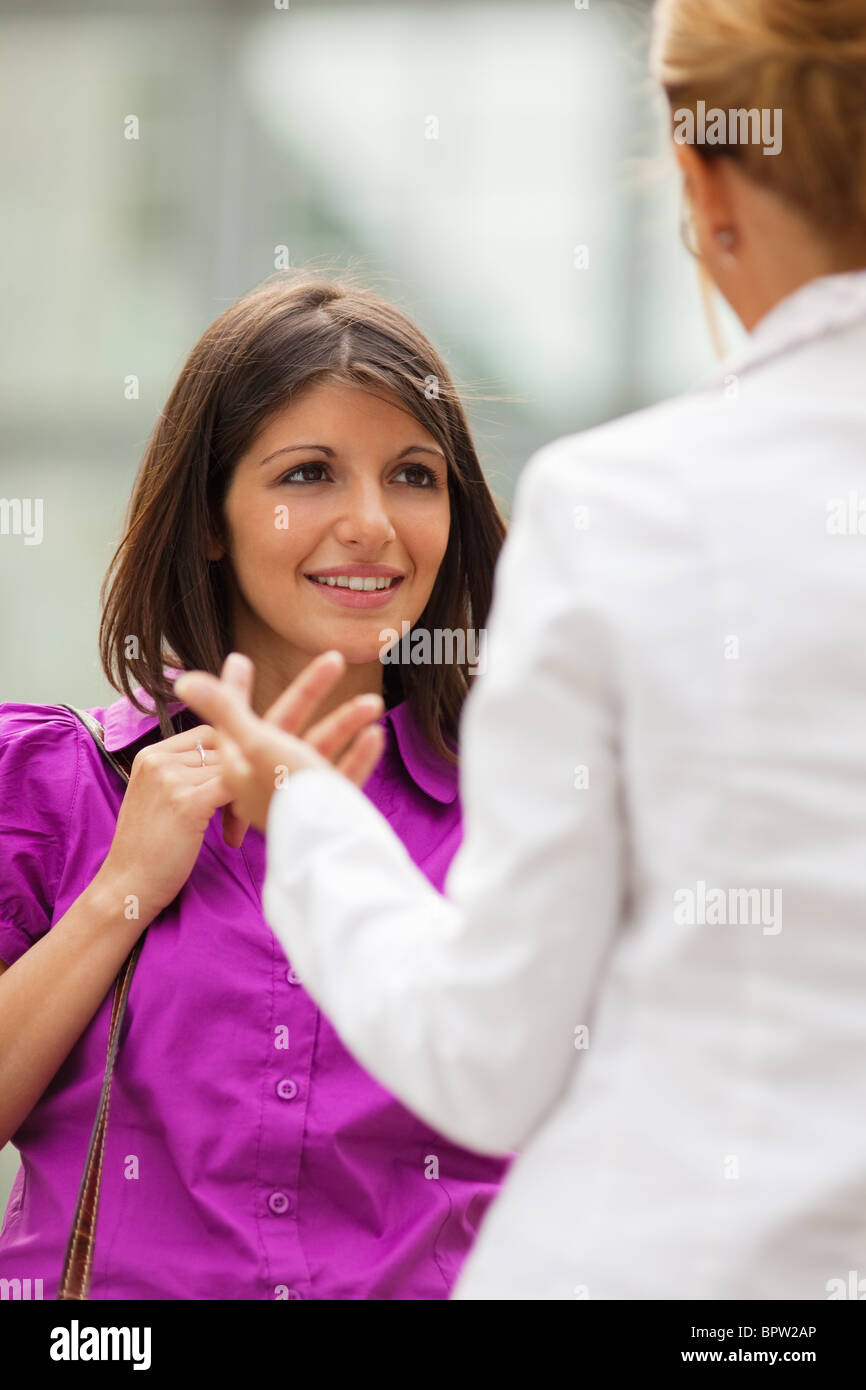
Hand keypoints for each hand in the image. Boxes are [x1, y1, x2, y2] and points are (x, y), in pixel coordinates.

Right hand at [95, 723, 237, 925]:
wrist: (127, 885)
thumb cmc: (148, 848)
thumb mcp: (157, 797)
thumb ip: (185, 773)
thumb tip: (233, 760)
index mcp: (151, 754)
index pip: (209, 735)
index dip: (228, 761)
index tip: (228, 794)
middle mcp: (159, 760)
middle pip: (224, 752)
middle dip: (238, 782)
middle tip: (234, 821)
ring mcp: (171, 779)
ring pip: (233, 771)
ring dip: (242, 800)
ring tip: (230, 834)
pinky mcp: (187, 803)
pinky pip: (235, 789)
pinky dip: (242, 811)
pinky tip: (232, 837)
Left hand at [173, 651, 386, 832]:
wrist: (327, 844)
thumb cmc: (288, 791)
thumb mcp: (257, 742)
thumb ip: (227, 709)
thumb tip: (183, 682)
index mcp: (241, 766)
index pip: (234, 718)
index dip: (236, 687)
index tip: (240, 659)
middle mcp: (266, 779)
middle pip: (290, 725)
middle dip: (315, 691)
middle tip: (334, 659)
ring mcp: (297, 795)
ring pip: (323, 749)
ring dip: (348, 722)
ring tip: (375, 702)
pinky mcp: (325, 810)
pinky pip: (343, 777)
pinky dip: (359, 757)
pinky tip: (375, 737)